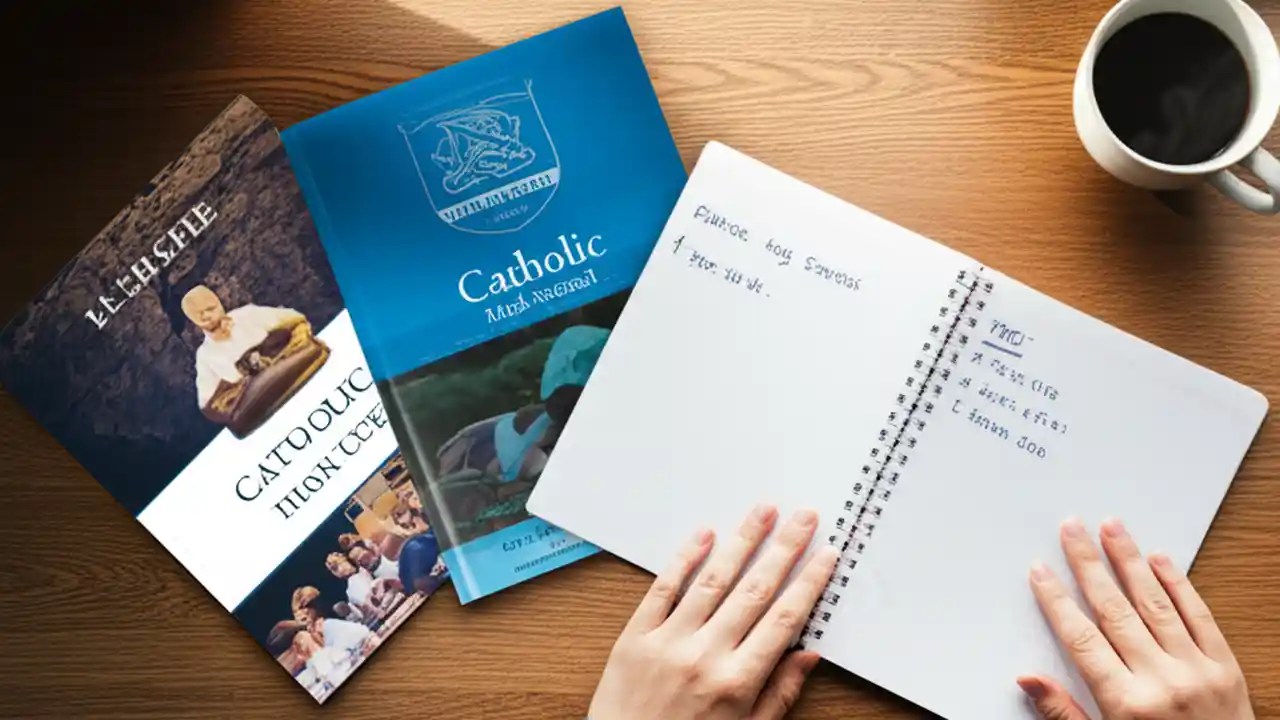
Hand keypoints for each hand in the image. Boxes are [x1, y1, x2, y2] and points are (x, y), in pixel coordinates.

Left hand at [589, 506, 840, 719]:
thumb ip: (778, 694)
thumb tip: (808, 655)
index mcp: (736, 682)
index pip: (783, 619)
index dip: (808, 583)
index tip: (825, 557)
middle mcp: (704, 656)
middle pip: (754, 590)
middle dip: (784, 549)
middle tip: (803, 518)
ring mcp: (667, 642)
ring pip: (713, 580)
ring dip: (742, 541)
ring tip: (763, 512)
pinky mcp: (634, 637)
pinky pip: (663, 589)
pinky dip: (684, 559)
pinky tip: (704, 535)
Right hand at [1019, 518, 1253, 719]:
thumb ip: (1064, 713)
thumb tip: (1026, 680)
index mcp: (1127, 704)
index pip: (1081, 639)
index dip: (1056, 600)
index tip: (1040, 571)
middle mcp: (1162, 681)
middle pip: (1114, 610)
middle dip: (1088, 564)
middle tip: (1071, 528)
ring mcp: (1197, 671)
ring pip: (1155, 604)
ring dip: (1130, 561)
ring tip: (1112, 527)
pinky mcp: (1226, 668)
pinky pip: (1200, 617)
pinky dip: (1179, 585)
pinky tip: (1160, 560)